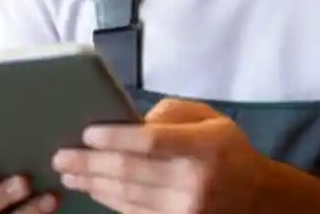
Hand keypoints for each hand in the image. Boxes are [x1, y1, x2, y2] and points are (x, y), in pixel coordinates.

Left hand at [51, 98, 266, 213]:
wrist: (258, 199)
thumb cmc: (226, 149)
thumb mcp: (208, 119)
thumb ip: (169, 116)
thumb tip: (125, 123)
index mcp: (204, 146)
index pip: (151, 142)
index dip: (115, 138)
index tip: (86, 133)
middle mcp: (195, 181)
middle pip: (131, 172)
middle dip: (90, 164)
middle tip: (61, 156)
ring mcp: (185, 210)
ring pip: (127, 196)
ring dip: (92, 184)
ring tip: (68, 173)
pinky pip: (134, 213)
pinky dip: (109, 200)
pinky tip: (93, 189)